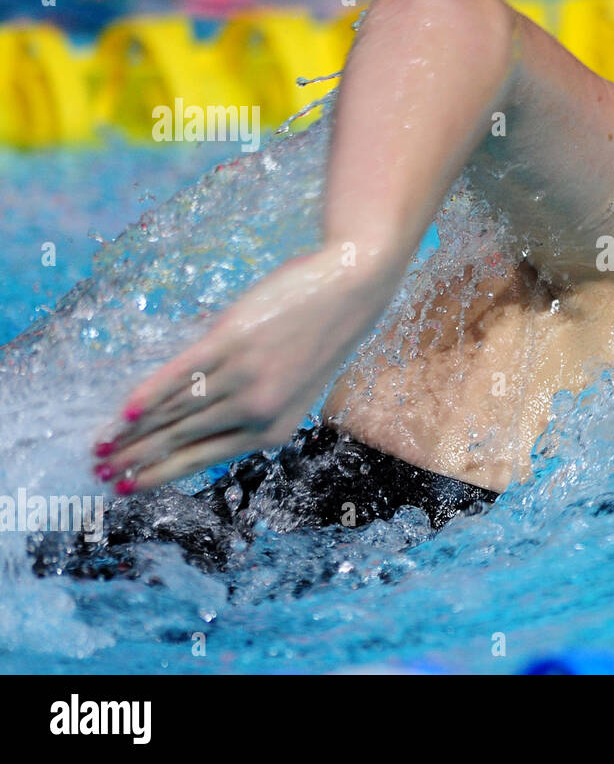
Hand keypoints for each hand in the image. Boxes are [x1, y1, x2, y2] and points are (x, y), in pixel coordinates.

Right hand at [92, 249, 402, 491]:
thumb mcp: (292, 385)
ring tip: (101, 446)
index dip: (160, 473)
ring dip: (132, 432)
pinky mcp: (232, 341)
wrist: (350, 288)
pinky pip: (180, 374)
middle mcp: (257, 410)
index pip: (203, 458)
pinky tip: (125, 409)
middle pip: (182, 439)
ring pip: (176, 412)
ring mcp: (244, 376)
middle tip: (100, 473)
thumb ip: (251, 406)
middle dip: (137, 459)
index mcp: (274, 430)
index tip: (127, 488)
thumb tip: (190, 418)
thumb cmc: (318, 335)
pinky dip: (149, 393)